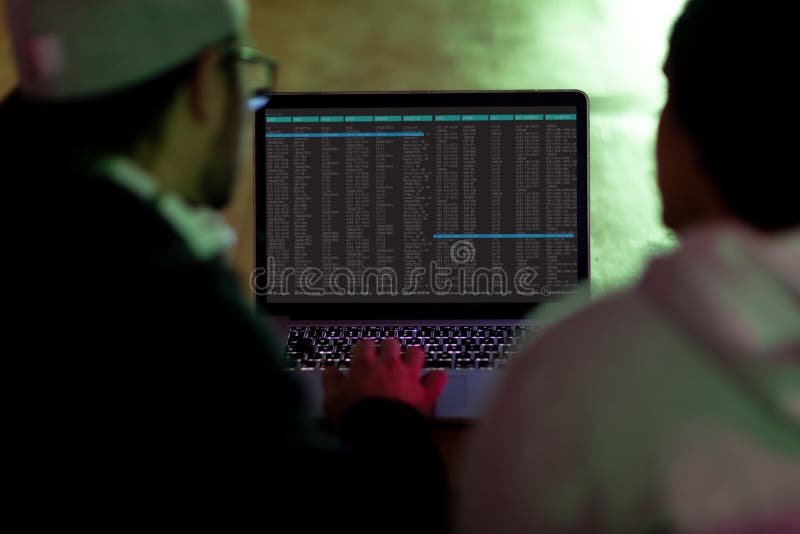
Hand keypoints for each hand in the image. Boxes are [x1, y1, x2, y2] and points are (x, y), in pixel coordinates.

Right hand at [321, 338, 447, 422]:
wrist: (381, 435)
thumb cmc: (356, 418)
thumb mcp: (332, 400)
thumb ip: (331, 381)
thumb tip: (329, 371)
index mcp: (365, 365)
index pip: (365, 344)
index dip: (364, 348)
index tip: (363, 355)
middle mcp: (389, 365)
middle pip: (391, 343)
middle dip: (388, 348)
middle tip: (385, 358)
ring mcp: (410, 377)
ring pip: (416, 353)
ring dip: (413, 356)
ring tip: (409, 363)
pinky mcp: (426, 393)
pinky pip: (438, 377)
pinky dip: (435, 378)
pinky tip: (432, 381)